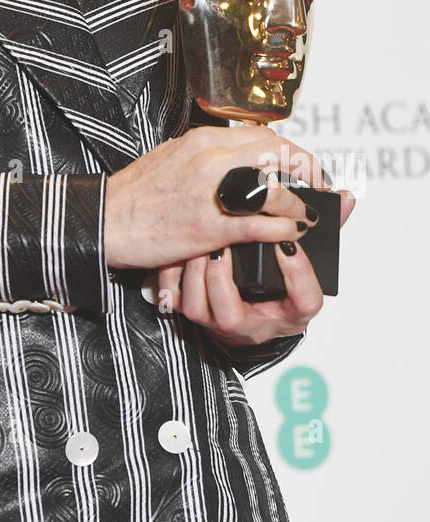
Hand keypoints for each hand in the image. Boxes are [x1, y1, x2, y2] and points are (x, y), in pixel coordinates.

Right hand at [103, 123, 331, 271]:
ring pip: (275, 188)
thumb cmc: (135, 193)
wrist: (106, 220)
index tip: (300, 166)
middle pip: (277, 154)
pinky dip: (285, 230)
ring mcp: (212, 193)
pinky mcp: (210, 227)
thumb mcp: (172, 156)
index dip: (291, 151)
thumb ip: (207, 155)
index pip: (264, 135)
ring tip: (309, 215)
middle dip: (305, 170)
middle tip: (315, 186)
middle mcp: (211, 159)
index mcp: (203, 140)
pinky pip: (261, 225)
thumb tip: (237, 159)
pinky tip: (291, 234)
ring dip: (300, 203)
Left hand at [155, 187, 355, 346]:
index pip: (304, 301)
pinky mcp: (191, 314)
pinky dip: (174, 273)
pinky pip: (177, 298)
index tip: (288, 242)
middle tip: (226, 242)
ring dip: (198, 272)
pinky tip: (179, 248)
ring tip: (200, 241)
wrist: (238, 307)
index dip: (297, 274)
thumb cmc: (275, 279)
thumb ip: (324, 231)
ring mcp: (218, 323)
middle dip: (226, 278)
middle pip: (235, 315)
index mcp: (289, 312)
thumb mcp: (300, 257)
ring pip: (201, 308)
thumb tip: (347, 197)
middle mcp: (253, 324)